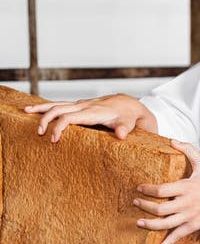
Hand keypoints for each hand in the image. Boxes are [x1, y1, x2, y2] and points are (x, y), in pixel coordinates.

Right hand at [24, 94, 157, 141]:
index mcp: (93, 112)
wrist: (130, 105)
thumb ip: (125, 129)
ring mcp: (81, 105)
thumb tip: (122, 135)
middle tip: (40, 134)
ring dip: (42, 108)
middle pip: (59, 108)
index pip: (70, 117)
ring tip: (26, 111)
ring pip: (58, 104)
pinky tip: (37, 109)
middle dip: (46, 119)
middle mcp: (85, 106)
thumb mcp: (129, 123)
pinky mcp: (80, 106)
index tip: (54, 139)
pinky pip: (61, 105)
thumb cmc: (128, 117)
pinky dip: (48, 107)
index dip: (60, 127)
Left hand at [134, 140, 199, 243]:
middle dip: (144, 206)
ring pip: (165, 224)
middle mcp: (186, 203)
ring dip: (149, 224)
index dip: (147, 190)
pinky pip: (178, 236)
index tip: (139, 188)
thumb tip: (173, 140)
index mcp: (186, 187)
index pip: (161, 190)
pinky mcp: (192, 226)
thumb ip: (188, 149)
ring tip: (138, 222)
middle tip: (136, 202)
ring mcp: (189, 216)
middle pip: (159, 209)